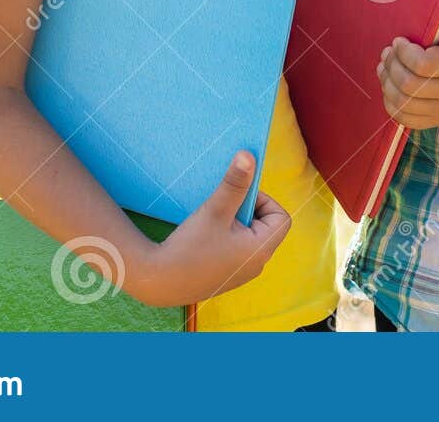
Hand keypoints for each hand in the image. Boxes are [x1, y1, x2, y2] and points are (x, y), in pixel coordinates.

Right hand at [126, 150, 289, 306]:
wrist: (157, 282)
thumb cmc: (189, 247)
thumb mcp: (214, 210)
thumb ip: (235, 183)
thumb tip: (249, 155)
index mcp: (260, 250)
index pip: (280, 218)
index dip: (264, 202)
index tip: (239, 198)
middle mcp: (256, 265)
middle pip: (266, 226)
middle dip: (248, 211)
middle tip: (224, 208)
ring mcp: (241, 274)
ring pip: (250, 238)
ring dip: (236, 224)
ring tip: (213, 221)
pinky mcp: (226, 277)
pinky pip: (237, 250)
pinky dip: (227, 238)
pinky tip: (205, 237)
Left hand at [377, 0, 438, 128]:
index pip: (423, 64)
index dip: (403, 53)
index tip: (397, 41)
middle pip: (409, 84)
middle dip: (391, 66)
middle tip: (386, 53)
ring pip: (403, 101)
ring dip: (386, 82)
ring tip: (383, 66)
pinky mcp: (433, 121)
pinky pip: (403, 117)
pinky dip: (389, 101)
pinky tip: (388, 85)